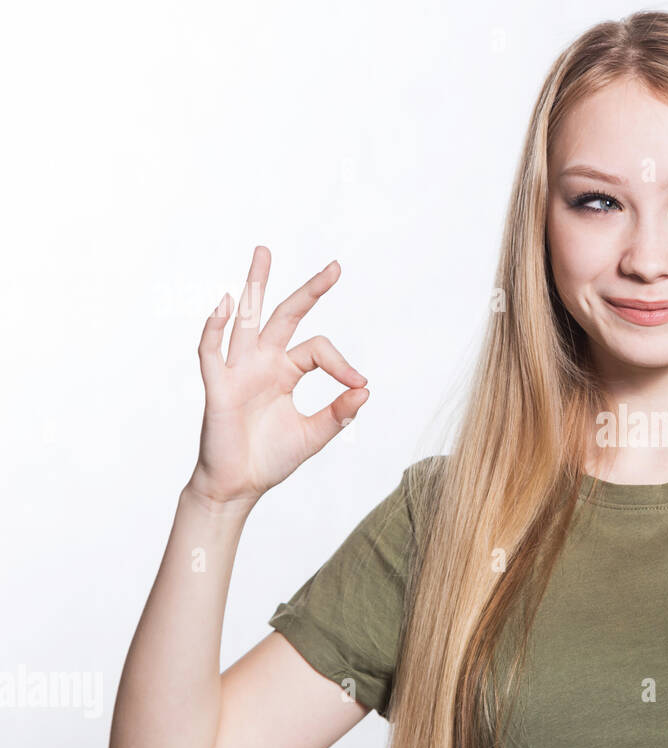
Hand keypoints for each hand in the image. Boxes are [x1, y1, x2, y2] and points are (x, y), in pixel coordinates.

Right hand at [187, 246, 368, 506]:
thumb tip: (366, 390)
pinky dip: (215, 327)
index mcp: (285, 371)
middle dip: (309, 291)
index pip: (318, 349)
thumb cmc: (271, 458)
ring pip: (247, 319)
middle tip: (335, 267)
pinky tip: (226, 304)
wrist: (239, 486)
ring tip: (265, 252)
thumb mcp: (314, 435)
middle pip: (285, 316)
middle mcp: (262, 362)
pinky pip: (211, 351)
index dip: (342, 363)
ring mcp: (238, 370)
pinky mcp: (218, 386)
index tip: (359, 385)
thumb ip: (339, 413)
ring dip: (255, 285)